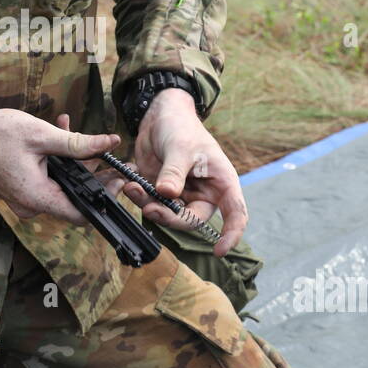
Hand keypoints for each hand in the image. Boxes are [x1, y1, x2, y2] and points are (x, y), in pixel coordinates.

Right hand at [0, 98, 119, 222]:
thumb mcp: (42, 135)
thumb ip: (78, 144)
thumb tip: (110, 143)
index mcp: (37, 198)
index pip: (82, 214)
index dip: (104, 198)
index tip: (118, 178)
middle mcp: (30, 205)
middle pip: (73, 198)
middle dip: (93, 173)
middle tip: (110, 152)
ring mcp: (24, 199)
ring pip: (61, 185)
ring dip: (73, 161)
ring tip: (78, 132)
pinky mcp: (19, 190)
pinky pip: (47, 180)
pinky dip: (57, 162)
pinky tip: (60, 132)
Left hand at [121, 88, 247, 257]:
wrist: (160, 117)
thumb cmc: (182, 127)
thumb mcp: (180, 147)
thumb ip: (174, 172)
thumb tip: (167, 195)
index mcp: (222, 182)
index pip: (235, 214)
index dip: (231, 235)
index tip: (219, 250)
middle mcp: (204, 193)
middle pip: (192, 220)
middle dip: (170, 218)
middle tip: (150, 208)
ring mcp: (183, 194)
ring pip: (169, 215)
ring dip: (150, 206)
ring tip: (133, 188)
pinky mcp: (162, 192)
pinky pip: (153, 204)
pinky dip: (141, 198)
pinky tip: (131, 184)